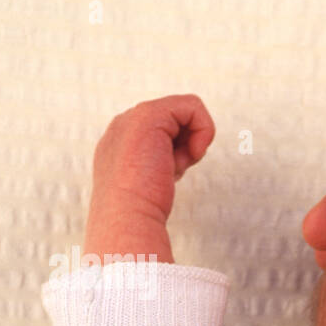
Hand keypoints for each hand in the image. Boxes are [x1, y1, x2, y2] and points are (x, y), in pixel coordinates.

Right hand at [82, 94, 215, 262]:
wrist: (125, 219)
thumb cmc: (139, 214)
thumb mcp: (153, 183)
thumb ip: (164, 163)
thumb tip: (186, 154)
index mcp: (122, 142)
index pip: (166, 133)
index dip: (180, 152)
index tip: (168, 174)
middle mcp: (125, 124)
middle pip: (177, 121)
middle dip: (186, 146)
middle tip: (170, 171)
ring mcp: (133, 117)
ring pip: (186, 111)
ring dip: (192, 142)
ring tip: (172, 166)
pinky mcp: (149, 115)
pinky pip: (193, 106)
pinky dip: (203, 131)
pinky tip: (188, 155)